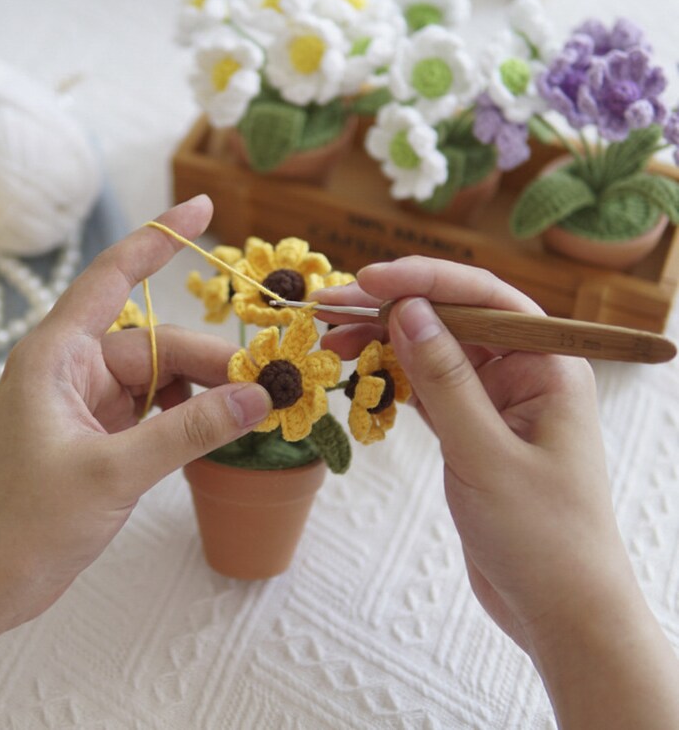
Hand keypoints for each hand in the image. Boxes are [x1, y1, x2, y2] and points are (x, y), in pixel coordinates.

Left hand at [0, 195, 270, 728]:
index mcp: (58, 354)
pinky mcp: (100, 433)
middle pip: (157, 346)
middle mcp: (74, 367)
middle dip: (211, 364)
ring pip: (162, 380)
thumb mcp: (115, 471)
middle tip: (266, 388)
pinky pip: (155, 410)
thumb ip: (190, 431)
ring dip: (203, 395)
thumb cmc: (25, 522)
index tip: (203, 209)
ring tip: (248, 415)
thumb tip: (258, 397)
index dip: (158, 239)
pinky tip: (213, 435)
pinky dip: (187, 418)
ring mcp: (88, 402)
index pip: (113, 277)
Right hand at [316, 256, 678, 728]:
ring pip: (432, 352)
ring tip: (332, 340)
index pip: (484, 297)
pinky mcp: (470, 430)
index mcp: (547, 363)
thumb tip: (408, 310)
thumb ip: (446, 378)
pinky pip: (426, 388)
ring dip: (383, 342)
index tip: (370, 280)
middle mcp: (521, 372)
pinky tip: (358, 372)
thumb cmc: (542, 535)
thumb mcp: (487, 452)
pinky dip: (391, 379)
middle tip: (329, 307)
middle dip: (391, 308)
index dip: (425, 279)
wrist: (561, 609)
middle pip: (451, 319)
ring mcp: (494, 401)